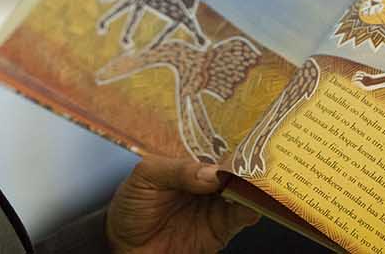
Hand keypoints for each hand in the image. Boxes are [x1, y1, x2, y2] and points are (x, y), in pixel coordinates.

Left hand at [106, 155, 258, 253]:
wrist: (124, 244)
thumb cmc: (131, 204)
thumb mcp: (146, 176)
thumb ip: (177, 169)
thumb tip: (213, 173)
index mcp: (192, 165)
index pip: (217, 150)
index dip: (232, 146)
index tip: (247, 142)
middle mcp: (208, 183)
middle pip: (236, 170)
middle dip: (250, 165)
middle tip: (259, 161)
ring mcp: (216, 205)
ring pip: (244, 192)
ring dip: (254, 187)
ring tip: (259, 182)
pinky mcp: (220, 229)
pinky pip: (240, 218)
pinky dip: (250, 211)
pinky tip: (251, 206)